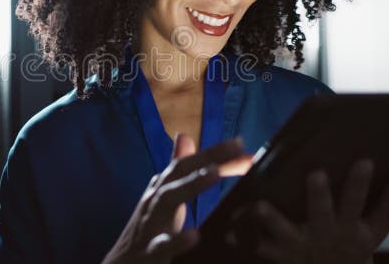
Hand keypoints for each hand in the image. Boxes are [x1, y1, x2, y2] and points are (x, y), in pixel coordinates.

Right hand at [102, 134, 254, 263]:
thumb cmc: (146, 229)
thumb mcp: (162, 197)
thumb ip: (176, 169)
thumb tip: (184, 136)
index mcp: (161, 188)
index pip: (188, 163)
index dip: (214, 152)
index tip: (241, 144)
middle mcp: (154, 200)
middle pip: (179, 172)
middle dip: (206, 158)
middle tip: (236, 148)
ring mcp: (150, 224)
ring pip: (167, 199)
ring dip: (190, 184)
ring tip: (214, 174)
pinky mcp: (148, 251)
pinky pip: (161, 244)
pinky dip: (177, 240)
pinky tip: (195, 235)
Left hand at [245, 159, 388, 263]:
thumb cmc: (353, 252)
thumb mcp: (374, 235)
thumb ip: (387, 208)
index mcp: (350, 227)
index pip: (359, 201)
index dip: (361, 184)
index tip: (364, 161)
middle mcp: (326, 233)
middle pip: (323, 211)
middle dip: (319, 195)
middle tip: (316, 175)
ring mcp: (302, 245)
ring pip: (285, 230)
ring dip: (271, 218)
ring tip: (258, 205)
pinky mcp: (282, 256)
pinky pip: (260, 248)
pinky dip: (244, 241)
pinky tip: (230, 232)